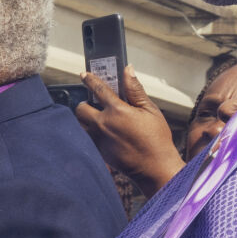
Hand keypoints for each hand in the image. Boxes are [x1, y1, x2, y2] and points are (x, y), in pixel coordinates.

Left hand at [71, 66, 181, 197]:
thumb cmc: (156, 138)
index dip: (90, 79)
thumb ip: (135, 90)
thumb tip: (128, 70)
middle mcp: (103, 124)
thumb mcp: (150, 110)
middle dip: (86, 103)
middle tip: (96, 104)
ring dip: (85, 119)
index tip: (84, 74)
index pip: (98, 89)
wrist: (154, 167)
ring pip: (80, 124)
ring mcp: (97, 139)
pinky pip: (85, 137)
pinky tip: (103, 133)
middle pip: (81, 108)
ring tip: (99, 119)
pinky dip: (90, 132)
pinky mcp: (97, 151)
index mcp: (117, 111)